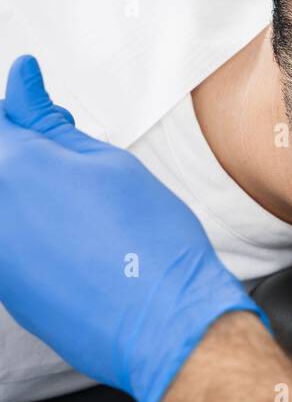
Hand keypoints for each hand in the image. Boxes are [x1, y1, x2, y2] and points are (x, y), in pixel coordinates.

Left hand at [0, 56, 267, 401]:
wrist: (165, 322)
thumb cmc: (151, 240)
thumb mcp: (107, 162)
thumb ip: (50, 122)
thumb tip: (20, 79)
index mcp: (13, 168)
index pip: (2, 120)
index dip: (27, 114)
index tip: (50, 118)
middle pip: (4, 165)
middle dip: (30, 157)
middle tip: (75, 169)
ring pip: (9, 207)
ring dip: (32, 199)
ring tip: (83, 213)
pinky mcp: (8, 293)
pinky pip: (12, 246)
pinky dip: (36, 236)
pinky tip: (79, 246)